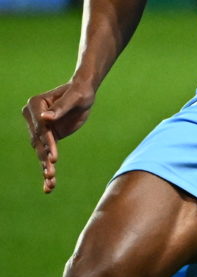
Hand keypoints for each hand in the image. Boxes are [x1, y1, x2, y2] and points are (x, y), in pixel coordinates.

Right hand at [24, 78, 96, 194]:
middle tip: (51, 173)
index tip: (53, 156)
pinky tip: (50, 185)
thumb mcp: (75, 98)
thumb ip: (61, 107)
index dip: (47, 142)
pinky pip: (46, 153)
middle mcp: (33, 118)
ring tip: (50, 183)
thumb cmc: (80, 91)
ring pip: (40, 151)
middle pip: (38, 141)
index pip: (40, 128)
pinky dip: (48, 168)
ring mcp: (39, 129)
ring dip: (45, 167)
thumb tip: (45, 117)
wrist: (83, 93)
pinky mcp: (48, 138)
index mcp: (35, 105)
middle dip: (45, 158)